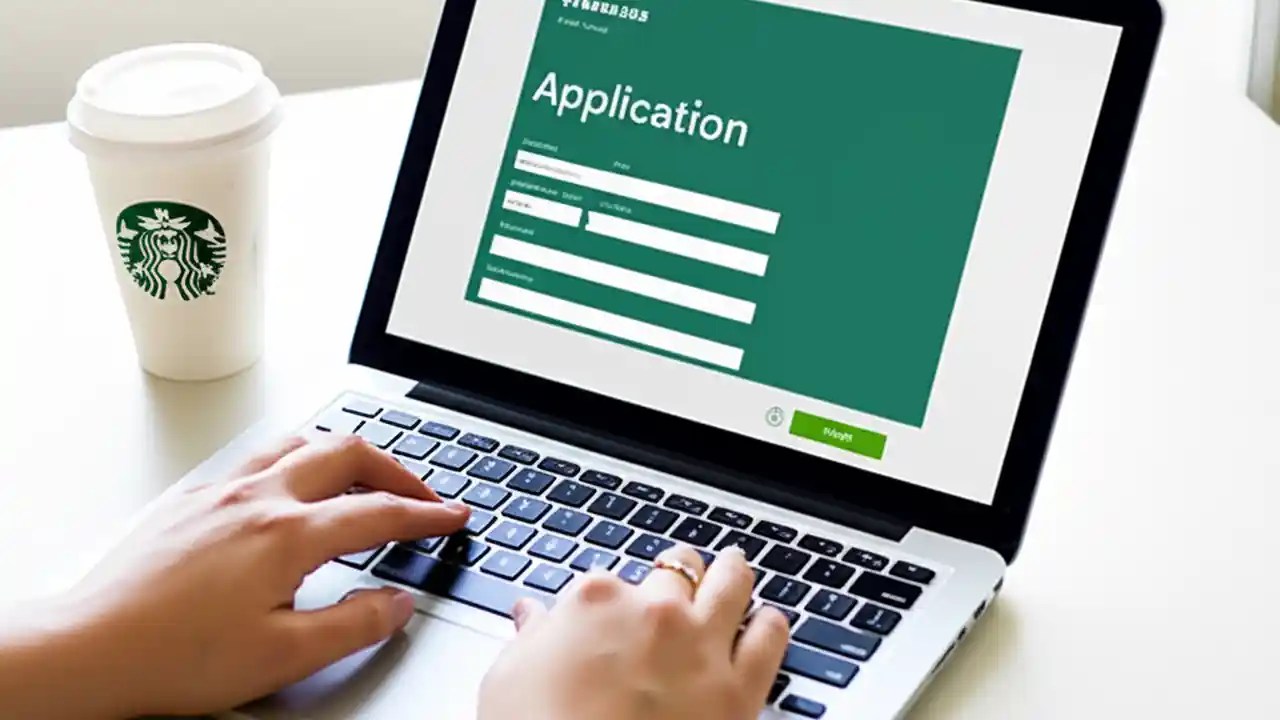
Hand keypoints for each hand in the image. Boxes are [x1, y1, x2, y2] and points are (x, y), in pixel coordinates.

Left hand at [0, 435, 468, 719]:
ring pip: (298, 443)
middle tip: (420, 493)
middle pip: (346, 455)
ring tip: (364, 475)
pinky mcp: (190, 500)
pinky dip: (295, 459)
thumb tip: (397, 604)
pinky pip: (257, 459)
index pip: (378, 513)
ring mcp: (220, 493)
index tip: (452, 517)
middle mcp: (258, 500)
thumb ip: (352, 626)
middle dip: (396, 469)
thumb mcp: (281, 657)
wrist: (88, 651)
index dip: (426, 515)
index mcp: (288, 536)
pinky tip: (289, 485)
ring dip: (344, 453)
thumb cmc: (174, 658)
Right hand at [479, 544, 790, 719]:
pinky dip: (770, 625)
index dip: (613, 595)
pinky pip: (769, 638)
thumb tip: (532, 617)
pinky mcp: (738, 688)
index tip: (614, 607)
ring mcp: (701, 646)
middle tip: (683, 577)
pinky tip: (768, 622)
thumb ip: (531, 639)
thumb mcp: (509, 680)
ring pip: (732, 583)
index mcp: (596, 601)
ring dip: (733, 574)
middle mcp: (655, 613)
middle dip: (679, 573)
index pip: (610, 577)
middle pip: (677, 570)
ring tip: (735, 570)